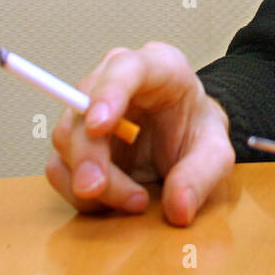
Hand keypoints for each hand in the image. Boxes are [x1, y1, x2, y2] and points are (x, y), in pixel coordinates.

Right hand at [44, 43, 234, 225]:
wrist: (185, 140)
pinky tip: (113, 201)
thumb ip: (201, 176)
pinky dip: (79, 191)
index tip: (99, 125)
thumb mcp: (216, 153)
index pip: (125, 67)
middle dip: (87, 153)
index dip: (108, 93)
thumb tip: (178, 207)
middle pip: (82, 106)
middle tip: (96, 188)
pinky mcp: (74, 139)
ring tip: (134, 200)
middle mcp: (115, 78)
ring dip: (89, 177)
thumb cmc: (196, 133)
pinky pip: (59, 166)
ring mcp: (89, 107)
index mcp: (159, 67)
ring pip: (66, 139)